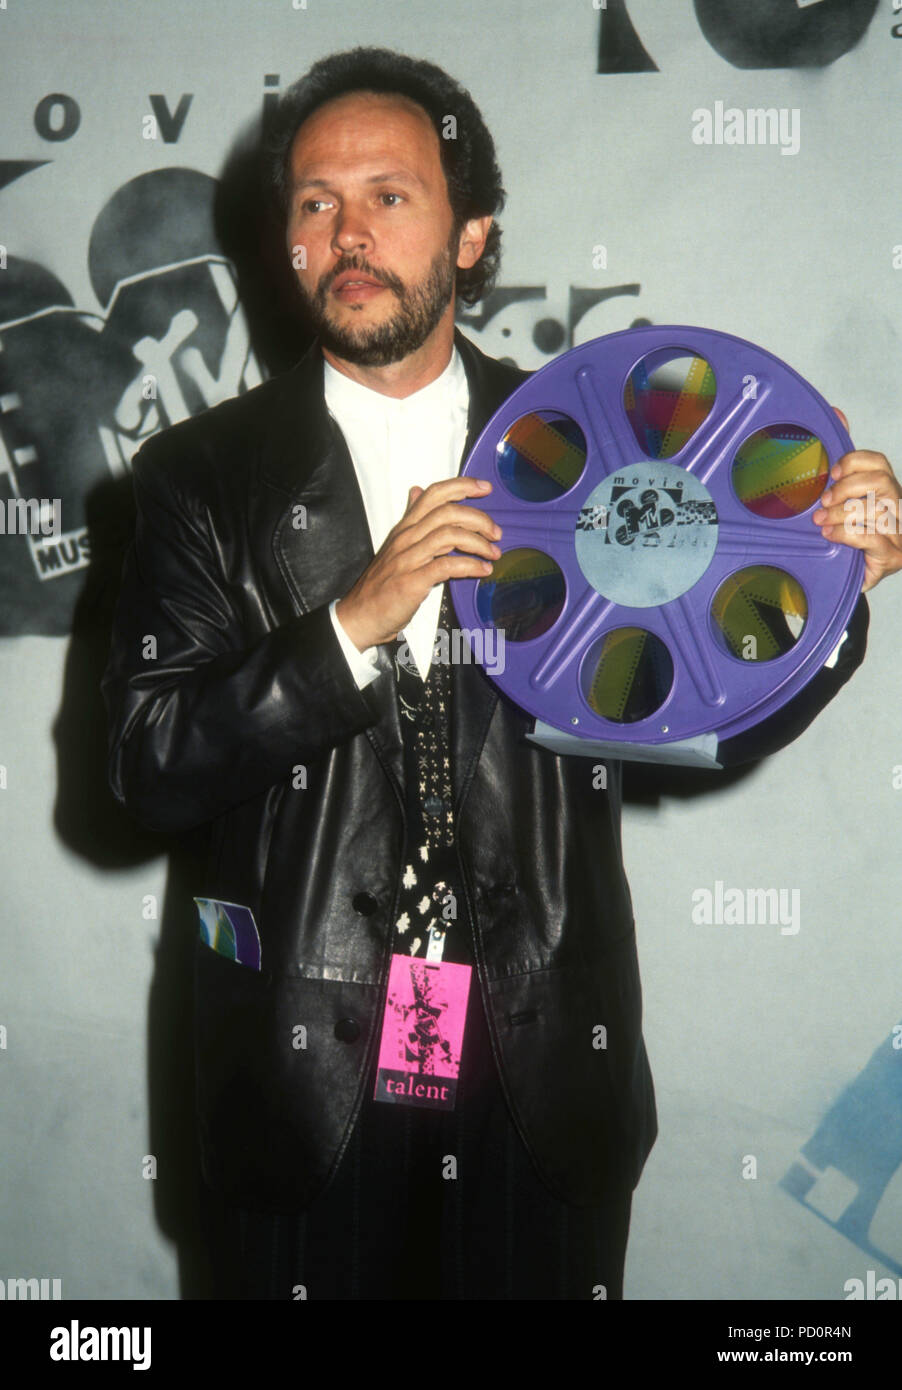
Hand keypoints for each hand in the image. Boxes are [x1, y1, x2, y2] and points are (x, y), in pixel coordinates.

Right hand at [335, 477, 501, 649]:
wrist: (360, 615)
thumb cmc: (381, 583)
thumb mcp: (395, 543)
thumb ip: (411, 518)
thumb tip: (416, 490)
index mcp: (405, 527)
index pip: (434, 494)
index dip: (462, 486)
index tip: (484, 488)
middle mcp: (406, 538)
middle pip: (447, 512)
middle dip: (479, 518)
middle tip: (495, 532)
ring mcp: (408, 559)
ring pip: (449, 535)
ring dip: (479, 543)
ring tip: (493, 553)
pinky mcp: (412, 581)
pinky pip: (447, 566)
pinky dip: (470, 566)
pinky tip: (483, 570)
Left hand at [810, 407, 901, 591]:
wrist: (838, 583)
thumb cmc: (839, 540)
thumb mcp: (834, 501)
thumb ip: (838, 464)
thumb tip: (837, 412)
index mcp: (884, 492)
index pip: (880, 463)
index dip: (855, 463)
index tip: (831, 474)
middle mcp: (897, 510)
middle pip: (883, 482)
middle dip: (848, 489)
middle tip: (822, 502)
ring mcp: (899, 535)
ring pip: (877, 510)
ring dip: (842, 513)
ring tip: (821, 523)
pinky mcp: (892, 558)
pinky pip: (873, 538)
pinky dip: (847, 534)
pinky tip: (830, 536)